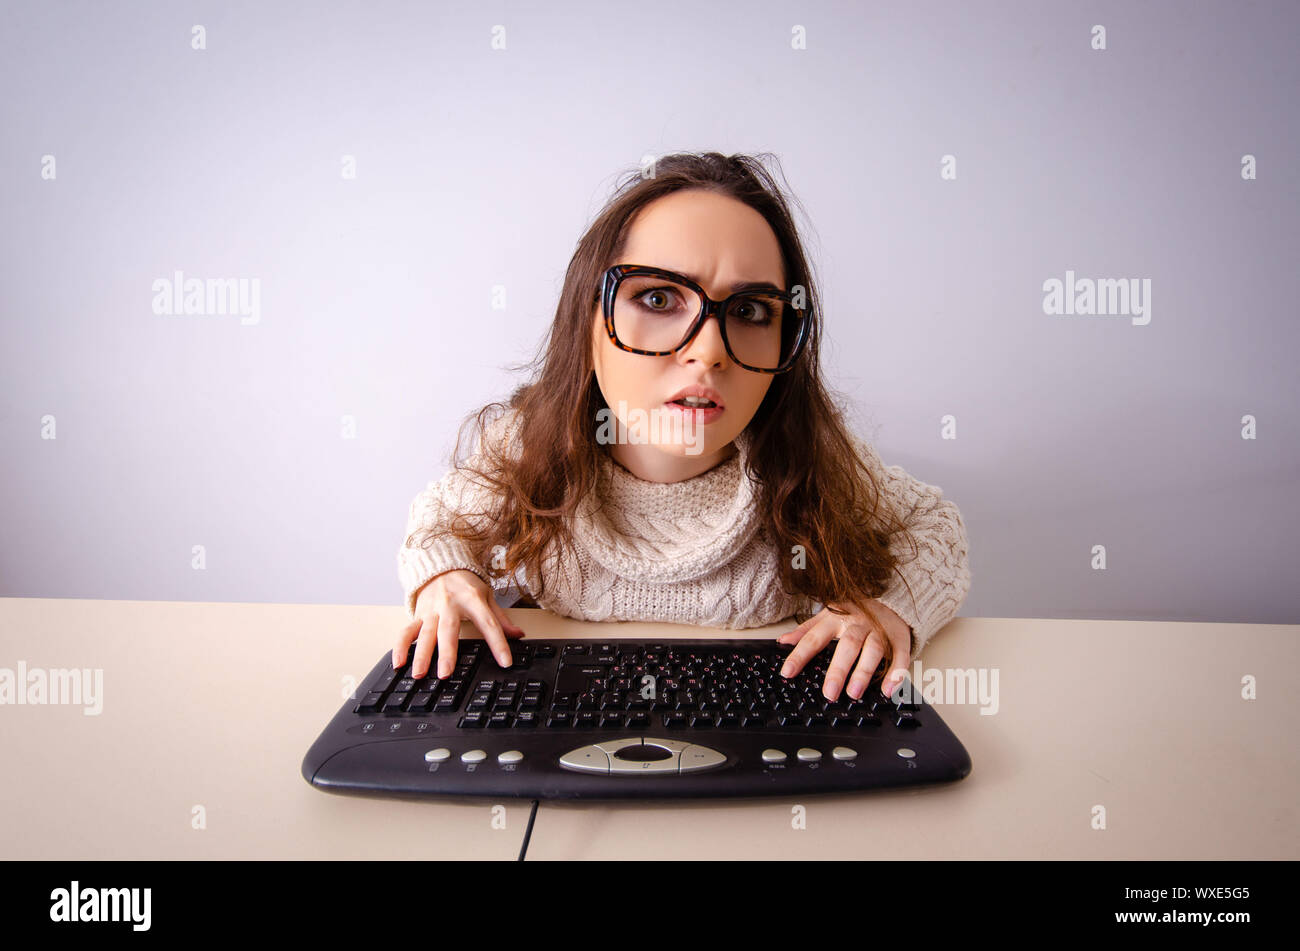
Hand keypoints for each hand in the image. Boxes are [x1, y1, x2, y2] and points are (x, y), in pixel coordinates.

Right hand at [393, 569, 524, 678]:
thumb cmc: (465, 583)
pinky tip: (398, 663)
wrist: (441, 564)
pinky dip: (401, 646)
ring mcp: (432, 610)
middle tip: (446, 673)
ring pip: (426, 633)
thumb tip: (518, 635)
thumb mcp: (486, 596)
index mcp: (472, 599)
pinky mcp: (418, 613)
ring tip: (419, 674)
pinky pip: (407, 631)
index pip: (488, 623)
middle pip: (449, 631)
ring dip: (421, 654)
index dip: (498, 643)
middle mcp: (450, 604)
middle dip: (447, 652)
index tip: (505, 662)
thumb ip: (500, 619)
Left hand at [776, 598, 911, 701]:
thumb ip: (806, 630)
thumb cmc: (854, 610)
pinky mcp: (900, 637)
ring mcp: (880, 630)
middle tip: (829, 693)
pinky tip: (887, 690)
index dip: (800, 655)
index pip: (815, 638)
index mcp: (837, 618)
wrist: (890, 597)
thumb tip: (783, 641)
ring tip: (853, 693)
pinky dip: (896, 673)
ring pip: (873, 650)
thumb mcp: (828, 615)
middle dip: (838, 670)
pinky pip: (900, 656)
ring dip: (864, 672)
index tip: (787, 672)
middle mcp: (858, 623)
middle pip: (848, 645)